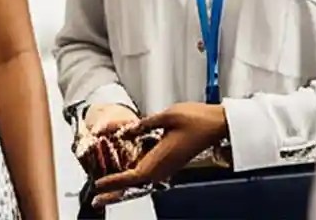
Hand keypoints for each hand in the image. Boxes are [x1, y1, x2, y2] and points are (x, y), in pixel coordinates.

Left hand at [92, 102, 227, 207]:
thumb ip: (142, 125)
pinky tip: (126, 172)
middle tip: (97, 199)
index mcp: (161, 160)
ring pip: (140, 182)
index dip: (114, 182)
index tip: (99, 185)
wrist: (218, 125)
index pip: (132, 176)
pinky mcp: (171, 164)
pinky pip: (148, 174)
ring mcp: (168, 168)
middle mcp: (163, 168)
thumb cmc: (197, 120)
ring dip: (123, 186)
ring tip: (106, 189)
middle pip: (134, 185)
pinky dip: (134, 177)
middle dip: (114, 193)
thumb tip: (125, 132)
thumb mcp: (165, 116)